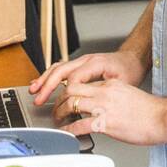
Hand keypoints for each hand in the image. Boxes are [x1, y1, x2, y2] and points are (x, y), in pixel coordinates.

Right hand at [29, 50, 145, 106]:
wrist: (133, 59)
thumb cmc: (129, 71)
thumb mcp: (121, 83)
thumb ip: (104, 92)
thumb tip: (91, 106)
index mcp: (96, 63)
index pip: (74, 78)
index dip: (66, 93)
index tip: (62, 107)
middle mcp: (86, 60)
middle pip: (60, 71)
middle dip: (47, 85)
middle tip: (38, 99)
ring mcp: (81, 61)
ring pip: (57, 68)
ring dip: (44, 79)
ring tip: (33, 90)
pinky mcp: (79, 65)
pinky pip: (60, 69)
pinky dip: (49, 76)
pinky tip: (41, 84)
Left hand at [53, 78, 166, 145]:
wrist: (163, 118)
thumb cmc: (151, 111)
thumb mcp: (128, 96)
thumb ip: (113, 98)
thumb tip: (102, 107)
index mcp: (111, 84)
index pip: (83, 83)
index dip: (71, 92)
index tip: (67, 98)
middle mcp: (105, 92)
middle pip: (72, 89)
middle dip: (60, 99)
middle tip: (56, 108)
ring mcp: (104, 107)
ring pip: (71, 103)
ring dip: (60, 112)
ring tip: (58, 119)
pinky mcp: (106, 122)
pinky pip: (80, 124)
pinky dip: (69, 129)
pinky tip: (66, 132)